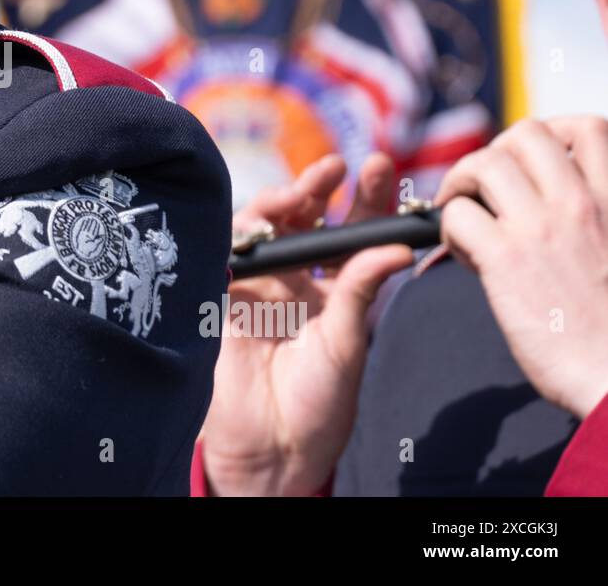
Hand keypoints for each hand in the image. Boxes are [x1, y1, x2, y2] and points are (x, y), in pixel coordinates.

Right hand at [200, 152, 412, 495]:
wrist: (273, 449)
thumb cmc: (320, 404)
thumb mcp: (347, 343)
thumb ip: (359, 291)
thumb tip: (394, 247)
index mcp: (336, 289)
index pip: (353, 230)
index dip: (364, 197)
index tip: (377, 167)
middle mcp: (297, 279)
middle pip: (304, 217)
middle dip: (317, 187)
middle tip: (335, 168)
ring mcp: (259, 287)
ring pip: (263, 229)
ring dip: (277, 204)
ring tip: (295, 196)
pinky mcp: (224, 298)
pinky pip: (224, 256)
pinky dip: (236, 236)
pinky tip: (254, 229)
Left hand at [437, 116, 607, 419]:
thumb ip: (592, 221)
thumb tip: (542, 206)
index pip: (588, 128)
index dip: (551, 136)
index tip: (533, 166)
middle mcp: (582, 204)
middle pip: (526, 134)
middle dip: (496, 152)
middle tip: (486, 189)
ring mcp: (542, 228)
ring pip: (484, 163)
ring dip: (462, 183)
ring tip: (463, 213)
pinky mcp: (506, 259)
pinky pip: (457, 214)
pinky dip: (449, 228)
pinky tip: (464, 254)